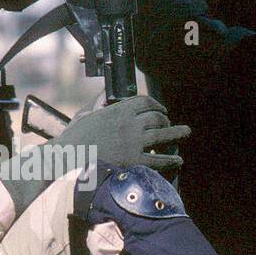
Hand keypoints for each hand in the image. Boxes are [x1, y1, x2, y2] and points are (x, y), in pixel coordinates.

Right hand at [53, 95, 188, 174]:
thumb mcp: (85, 113)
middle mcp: (129, 123)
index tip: (160, 109)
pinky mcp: (133, 160)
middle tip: (169, 123)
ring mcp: (133, 141)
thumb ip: (98, 103)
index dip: (156, 104)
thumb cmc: (74, 136)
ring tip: (186, 132)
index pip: (145, 102)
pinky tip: (179, 160)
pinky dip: (170, 160)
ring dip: (176, 133)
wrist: (69, 155)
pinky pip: (157, 160)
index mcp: (118, 110)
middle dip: (165, 119)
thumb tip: (104, 94)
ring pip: (162, 135)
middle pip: (156, 117)